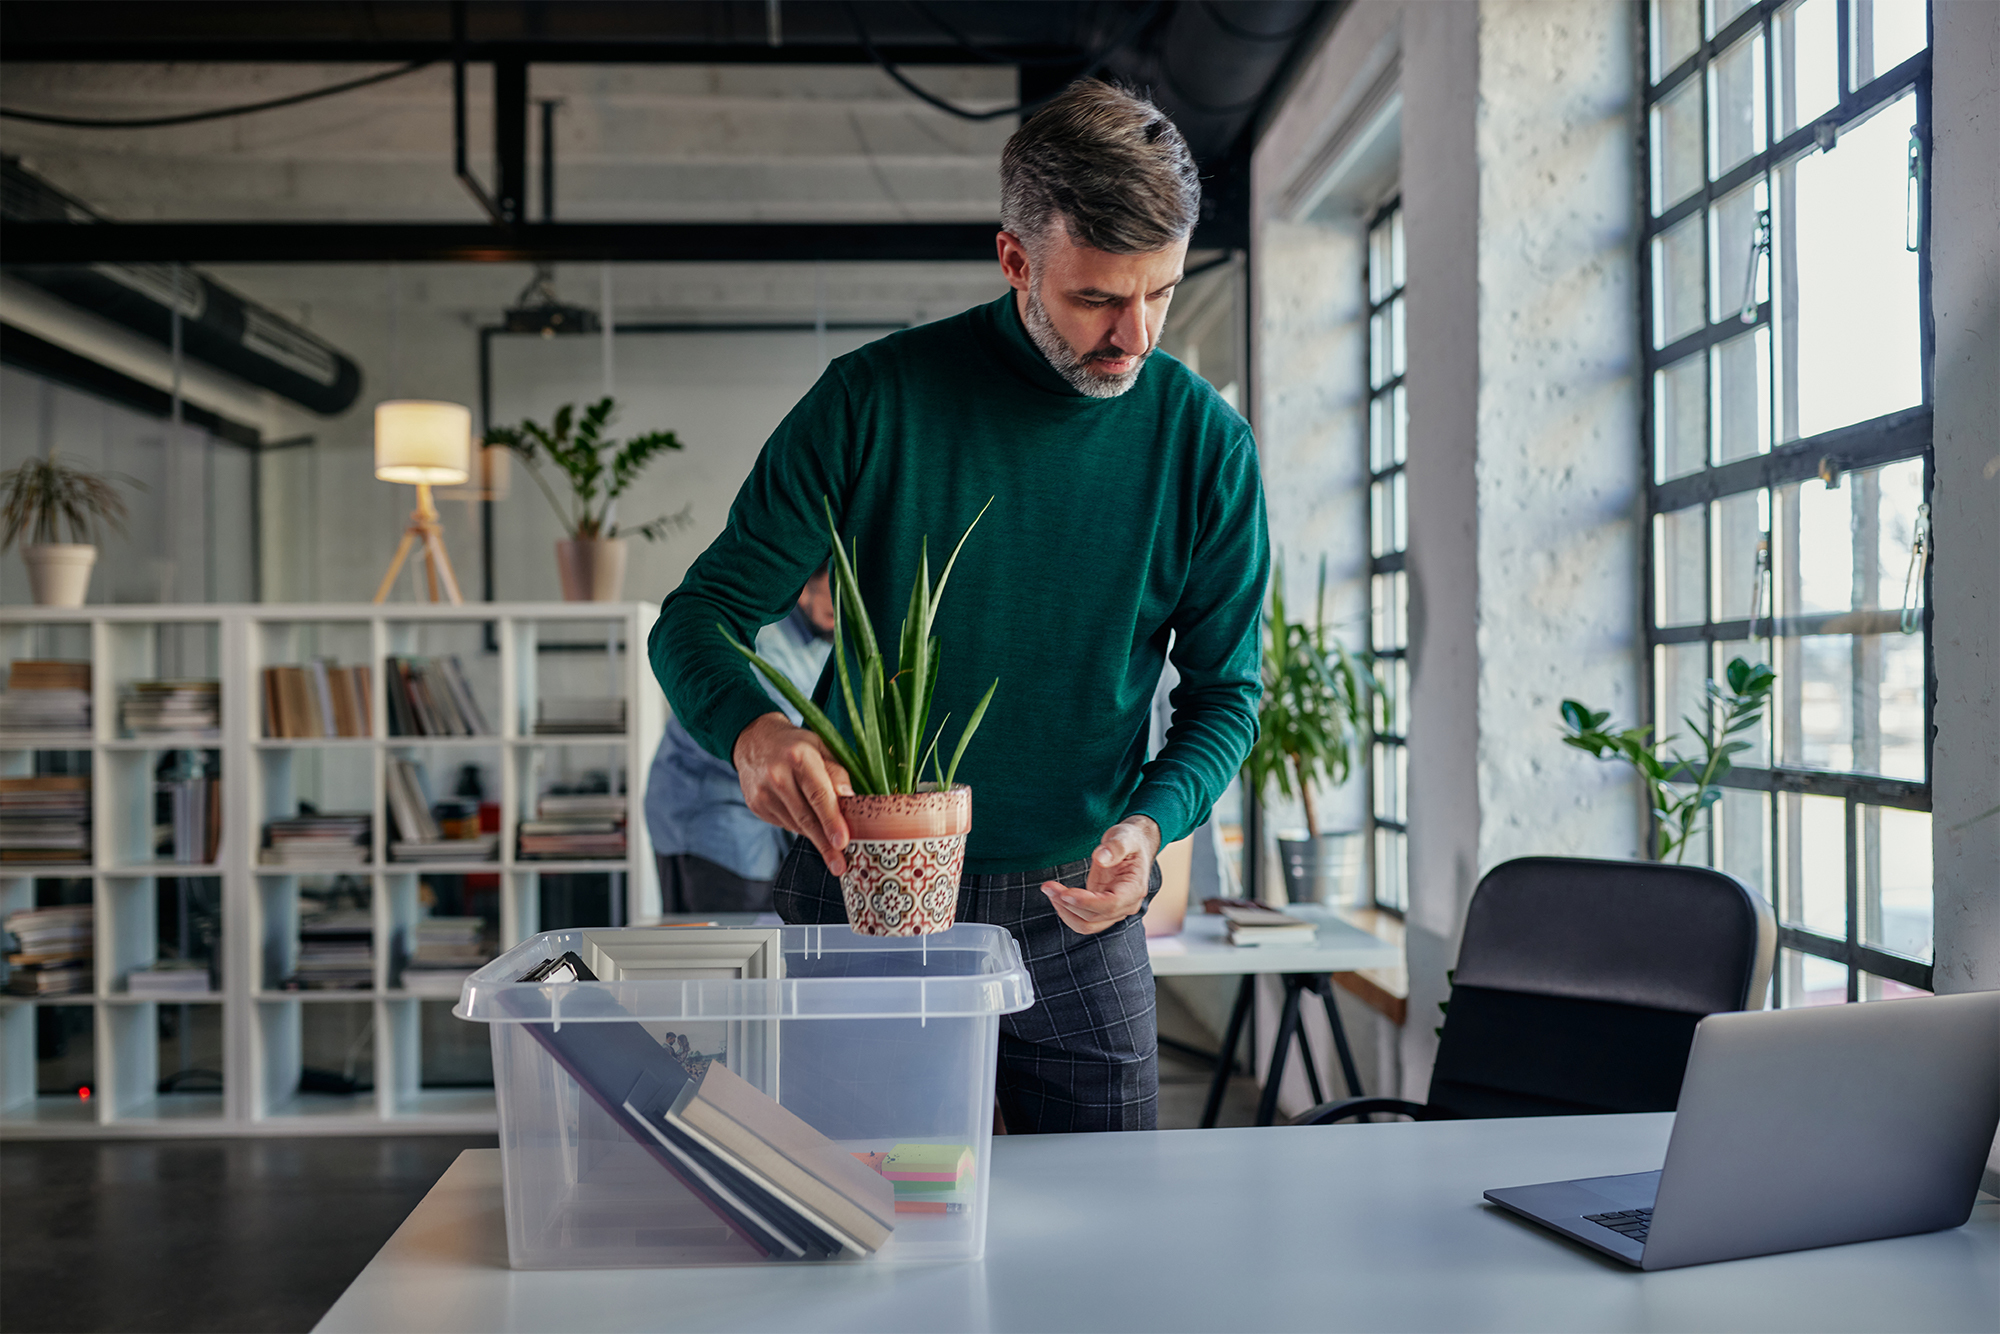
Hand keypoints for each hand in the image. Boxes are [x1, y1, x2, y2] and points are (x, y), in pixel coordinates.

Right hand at [733, 712, 852, 874]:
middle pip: (806, 818)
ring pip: (796, 825)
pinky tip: (804, 815)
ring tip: (830, 843)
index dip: (832, 821)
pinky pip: (785, 824)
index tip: (842, 842)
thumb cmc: (796, 745)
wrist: (754, 740)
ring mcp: (763, 793)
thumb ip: (837, 772)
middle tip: (840, 866)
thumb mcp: (821, 747)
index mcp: (799, 757)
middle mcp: (777, 776)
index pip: (819, 794)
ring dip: (815, 834)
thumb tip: (851, 798)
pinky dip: (799, 826)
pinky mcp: (756, 805)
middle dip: (825, 844)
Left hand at [1041, 816, 1160, 935]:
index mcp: (1134, 889)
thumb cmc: (1129, 840)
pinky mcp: (1101, 909)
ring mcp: (1114, 910)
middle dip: (1068, 904)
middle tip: (1048, 886)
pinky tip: (1056, 896)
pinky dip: (1067, 911)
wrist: (1132, 846)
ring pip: (1087, 925)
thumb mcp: (1125, 836)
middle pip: (1095, 916)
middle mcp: (1126, 905)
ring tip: (1050, 890)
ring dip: (1065, 911)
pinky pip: (1083, 920)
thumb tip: (1101, 857)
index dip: (1087, 902)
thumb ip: (1116, 846)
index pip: (1111, 904)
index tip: (1065, 893)